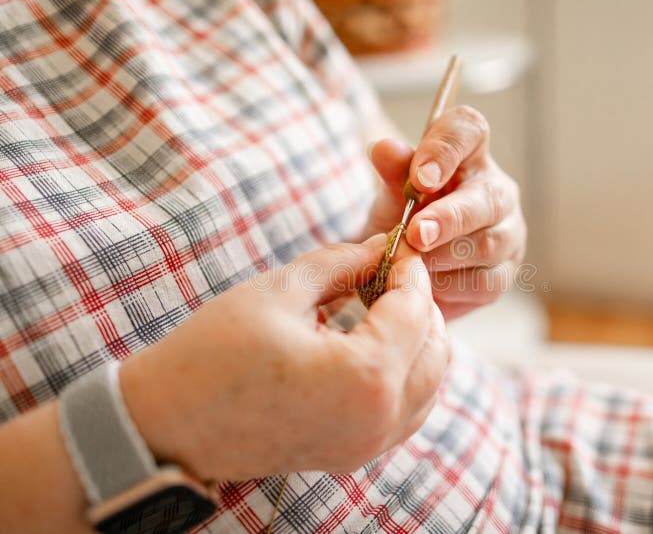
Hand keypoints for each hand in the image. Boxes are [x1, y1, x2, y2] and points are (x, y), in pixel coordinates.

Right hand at [119, 235, 449, 480]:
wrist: (167, 426)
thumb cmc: (212, 355)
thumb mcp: (280, 292)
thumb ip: (342, 264)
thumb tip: (379, 246)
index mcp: (364, 377)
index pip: (415, 311)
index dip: (409, 271)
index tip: (395, 246)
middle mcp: (379, 419)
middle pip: (437, 350)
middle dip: (419, 304)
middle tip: (387, 274)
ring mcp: (369, 444)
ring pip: (430, 382)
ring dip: (417, 339)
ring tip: (380, 306)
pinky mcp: (355, 454)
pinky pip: (407, 408)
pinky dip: (405, 372)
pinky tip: (373, 343)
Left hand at [364, 106, 525, 318]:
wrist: (406, 266)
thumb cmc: (404, 216)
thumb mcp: (392, 192)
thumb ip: (392, 172)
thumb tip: (383, 149)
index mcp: (468, 155)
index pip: (469, 130)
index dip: (446, 150)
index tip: (420, 178)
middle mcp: (497, 190)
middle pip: (487, 197)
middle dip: (449, 218)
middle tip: (415, 233)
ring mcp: (508, 233)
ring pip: (486, 244)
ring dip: (442, 256)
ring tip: (409, 263)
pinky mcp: (505, 273)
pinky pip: (482, 282)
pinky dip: (449, 285)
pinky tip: (426, 284)